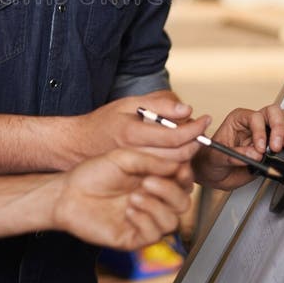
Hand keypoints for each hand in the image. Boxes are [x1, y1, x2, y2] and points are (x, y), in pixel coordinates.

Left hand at [53, 149, 193, 250]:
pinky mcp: (133, 237)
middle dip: (170, 192)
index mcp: (154, 179)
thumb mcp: (123, 158)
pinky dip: (145, 220)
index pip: (183, 182)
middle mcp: (152, 201)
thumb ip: (151, 161)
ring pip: (171, 222)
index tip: (179, 169)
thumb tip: (178, 165)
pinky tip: (128, 210)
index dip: (185, 176)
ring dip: (156, 207)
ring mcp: (144, 220)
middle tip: (148, 182)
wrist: (68, 194)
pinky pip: (153, 234)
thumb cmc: (93, 173)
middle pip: (182, 203)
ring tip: (134, 197)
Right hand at [73, 91, 209, 165]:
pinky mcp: (137, 179)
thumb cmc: (102, 123)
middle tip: (199, 132)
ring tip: (189, 141)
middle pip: (179, 156)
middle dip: (195, 143)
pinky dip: (175, 165)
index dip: (195, 129)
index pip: (175, 136)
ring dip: (187, 155)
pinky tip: (175, 154)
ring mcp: (136, 170)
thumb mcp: (127, 103)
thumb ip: (158, 105)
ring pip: (174, 168)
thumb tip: (185, 110)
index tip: (204, 120)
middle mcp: (136, 155)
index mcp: (134, 134)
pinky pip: (164, 175)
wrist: (78, 146)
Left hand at [193, 104, 283, 189]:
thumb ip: (233, 156)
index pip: (255, 118)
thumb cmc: (211, 160)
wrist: (215, 173)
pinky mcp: (273, 144)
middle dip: (279, 127)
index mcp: (237, 120)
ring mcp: (265, 132)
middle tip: (277, 145)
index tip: (260, 148)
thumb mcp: (216, 158)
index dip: (260, 132)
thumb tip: (254, 155)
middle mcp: (252, 123)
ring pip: (283, 118)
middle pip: (272, 112)